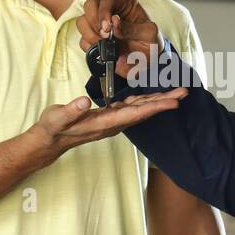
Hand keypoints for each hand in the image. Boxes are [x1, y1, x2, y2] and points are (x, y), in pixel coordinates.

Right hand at [28, 89, 187, 159]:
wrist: (50, 141)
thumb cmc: (53, 129)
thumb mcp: (57, 118)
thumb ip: (70, 111)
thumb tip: (83, 101)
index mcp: (104, 123)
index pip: (134, 114)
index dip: (155, 107)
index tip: (173, 103)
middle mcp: (113, 123)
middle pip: (144, 111)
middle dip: (165, 103)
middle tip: (184, 92)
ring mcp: (112, 120)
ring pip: (140, 109)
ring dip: (158, 101)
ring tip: (176, 93)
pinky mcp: (109, 115)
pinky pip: (132, 107)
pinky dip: (145, 100)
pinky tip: (153, 95)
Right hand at [77, 0, 163, 79]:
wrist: (147, 57)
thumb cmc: (150, 40)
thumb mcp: (149, 34)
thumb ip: (133, 29)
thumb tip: (115, 26)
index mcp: (124, 0)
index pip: (107, 0)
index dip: (104, 12)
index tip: (107, 27)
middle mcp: (109, 8)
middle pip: (90, 6)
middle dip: (95, 23)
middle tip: (104, 36)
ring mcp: (98, 22)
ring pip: (82, 22)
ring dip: (90, 35)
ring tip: (103, 44)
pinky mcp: (93, 36)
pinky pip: (82, 39)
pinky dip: (90, 46)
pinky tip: (101, 50)